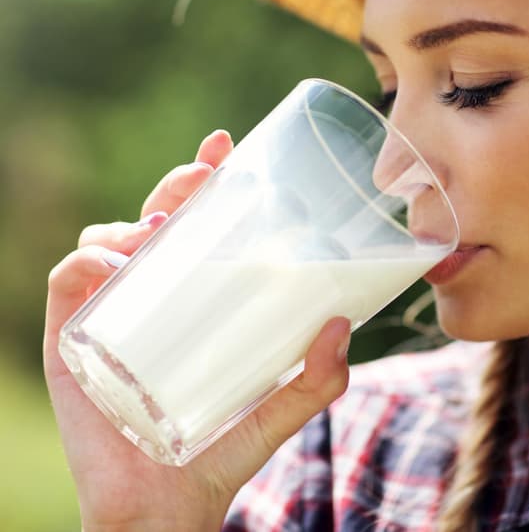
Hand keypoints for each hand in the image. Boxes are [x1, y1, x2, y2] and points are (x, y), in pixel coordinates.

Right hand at [44, 130, 350, 530]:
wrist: (164, 508)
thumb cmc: (219, 452)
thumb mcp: (279, 410)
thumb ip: (317, 379)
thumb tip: (343, 327)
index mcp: (192, 303)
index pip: (195, 230)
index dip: (204, 182)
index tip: (226, 147)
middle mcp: (149, 300)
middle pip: (153, 222)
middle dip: (175, 185)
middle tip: (204, 174)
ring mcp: (108, 316)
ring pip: (108, 240)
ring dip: (134, 219)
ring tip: (164, 228)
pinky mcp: (70, 341)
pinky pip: (69, 280)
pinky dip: (89, 262)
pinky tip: (118, 265)